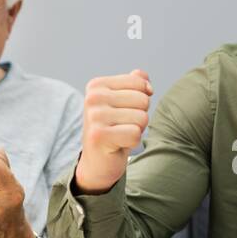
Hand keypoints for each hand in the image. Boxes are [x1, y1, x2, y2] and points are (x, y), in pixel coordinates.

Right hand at [75, 69, 151, 193]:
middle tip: (122, 127)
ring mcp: (94, 116)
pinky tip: (118, 145)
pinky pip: (135, 134)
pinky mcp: (98, 135)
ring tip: (120, 135)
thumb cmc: (114, 130)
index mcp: (97, 85)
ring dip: (136, 130)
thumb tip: (143, 75)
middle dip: (139, 117)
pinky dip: (132, 142)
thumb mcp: (123, 103)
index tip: (124, 112)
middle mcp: (93, 97)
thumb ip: (134, 84)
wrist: (97, 162)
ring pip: (142, 118)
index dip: (141, 101)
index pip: (140, 83)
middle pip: (143, 100)